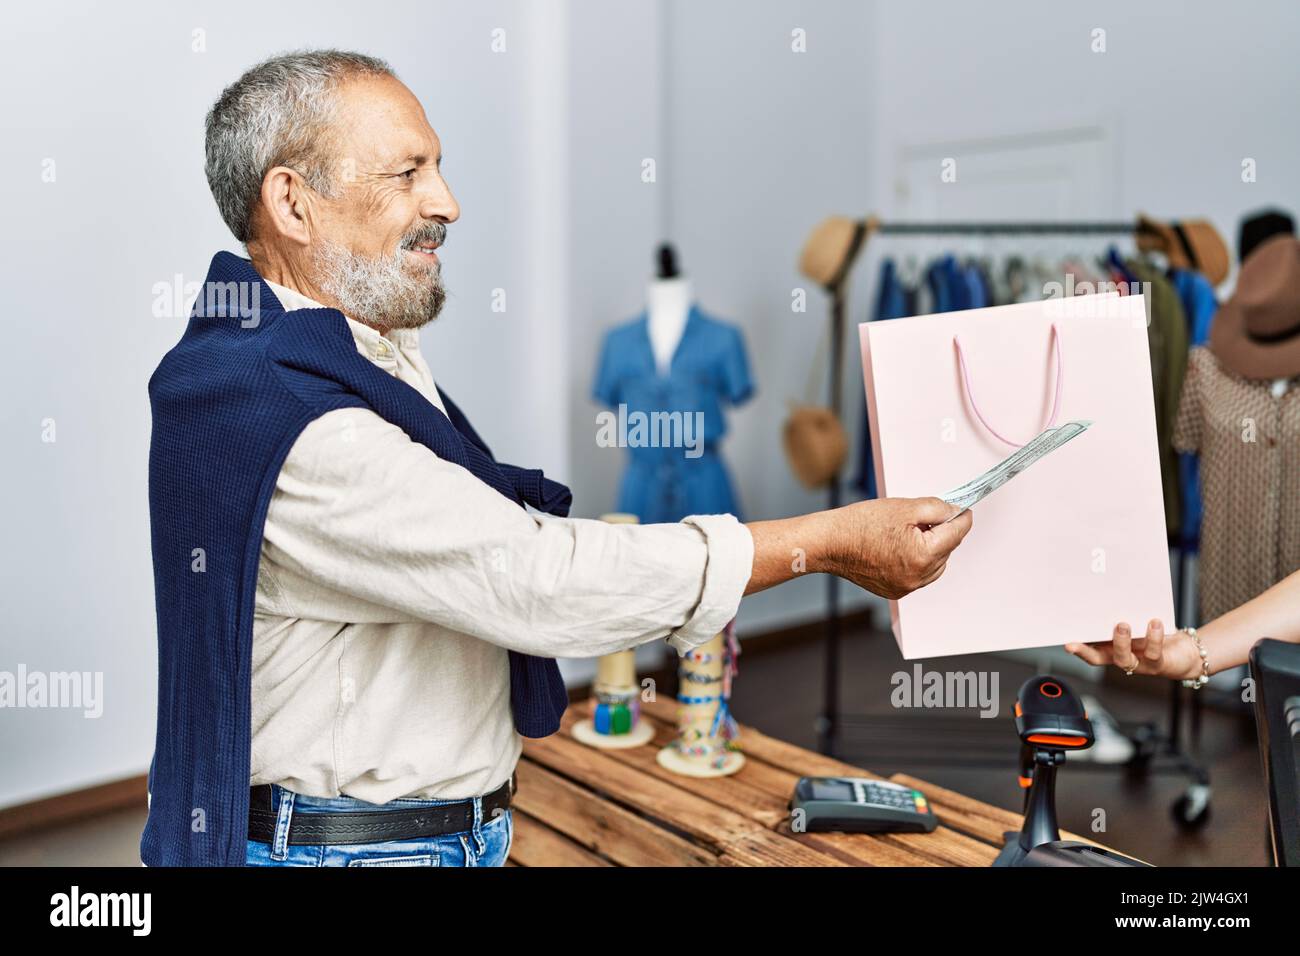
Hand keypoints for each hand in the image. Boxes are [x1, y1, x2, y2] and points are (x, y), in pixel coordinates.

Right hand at [827, 497, 972, 599]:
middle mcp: (918, 577)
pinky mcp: (895, 590)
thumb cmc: (860, 524)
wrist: (829, 543)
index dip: (961, 516)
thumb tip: (955, 511)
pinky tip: (901, 546)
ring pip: (935, 565)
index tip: (964, 508)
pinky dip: (917, 560)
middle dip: (943, 532)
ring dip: (932, 548)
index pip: (957, 533)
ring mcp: (906, 587)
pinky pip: (919, 575)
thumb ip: (937, 508)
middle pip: (948, 550)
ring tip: (911, 531)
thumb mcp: (904, 507)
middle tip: (927, 516)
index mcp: (924, 556)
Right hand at [1065, 620, 1201, 680]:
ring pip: (1123, 658)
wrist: (1188, 653)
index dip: (1076, 646)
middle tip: (1073, 642)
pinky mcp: (1158, 665)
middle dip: (1084, 651)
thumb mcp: (1139, 623)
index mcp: (1112, 648)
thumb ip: (1126, 615)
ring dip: (1120, 642)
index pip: (1089, 649)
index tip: (1064, 640)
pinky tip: (1154, 623)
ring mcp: (1139, 664)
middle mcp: (1122, 658)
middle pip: (1097, 659)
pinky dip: (1153, 637)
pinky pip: (1153, 653)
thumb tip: (1113, 595)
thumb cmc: (1158, 636)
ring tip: (1122, 624)